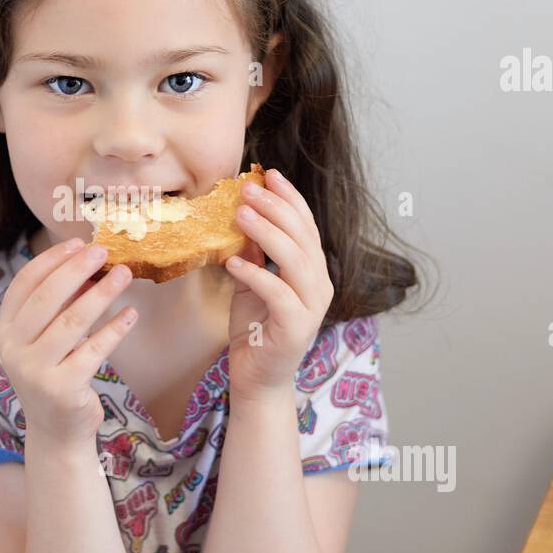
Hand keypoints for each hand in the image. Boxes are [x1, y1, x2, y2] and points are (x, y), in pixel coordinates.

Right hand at [0, 238, 135, 446]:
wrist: (56, 432)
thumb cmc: (55, 374)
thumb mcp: (45, 339)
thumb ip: (57, 306)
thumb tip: (86, 263)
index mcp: (6, 330)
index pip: (25, 284)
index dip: (51, 260)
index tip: (78, 244)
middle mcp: (14, 349)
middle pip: (46, 298)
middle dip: (76, 269)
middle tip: (103, 250)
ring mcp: (35, 371)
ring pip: (72, 321)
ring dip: (101, 293)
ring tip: (124, 274)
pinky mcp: (62, 388)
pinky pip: (93, 350)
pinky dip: (114, 329)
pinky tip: (131, 314)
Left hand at [223, 168, 333, 397]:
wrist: (257, 378)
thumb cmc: (255, 329)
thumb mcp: (250, 283)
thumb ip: (253, 253)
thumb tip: (243, 216)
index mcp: (312, 271)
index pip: (305, 226)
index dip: (289, 198)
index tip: (268, 175)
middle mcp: (319, 286)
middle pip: (302, 237)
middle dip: (275, 208)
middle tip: (248, 189)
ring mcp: (311, 307)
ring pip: (295, 260)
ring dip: (267, 233)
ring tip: (240, 214)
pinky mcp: (295, 328)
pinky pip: (278, 294)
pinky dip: (256, 275)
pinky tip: (233, 262)